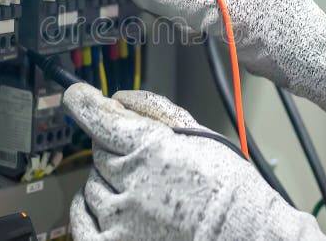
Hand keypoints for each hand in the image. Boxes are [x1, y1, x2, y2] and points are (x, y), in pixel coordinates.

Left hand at [63, 83, 325, 240]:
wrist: (246, 237)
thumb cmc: (230, 191)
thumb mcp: (200, 136)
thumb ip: (156, 111)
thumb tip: (121, 98)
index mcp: (151, 149)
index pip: (100, 118)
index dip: (85, 104)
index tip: (78, 98)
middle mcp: (131, 183)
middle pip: (99, 152)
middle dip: (114, 150)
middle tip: (139, 160)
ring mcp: (120, 219)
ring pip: (91, 185)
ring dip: (107, 181)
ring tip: (139, 189)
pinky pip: (81, 222)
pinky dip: (85, 210)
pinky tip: (100, 205)